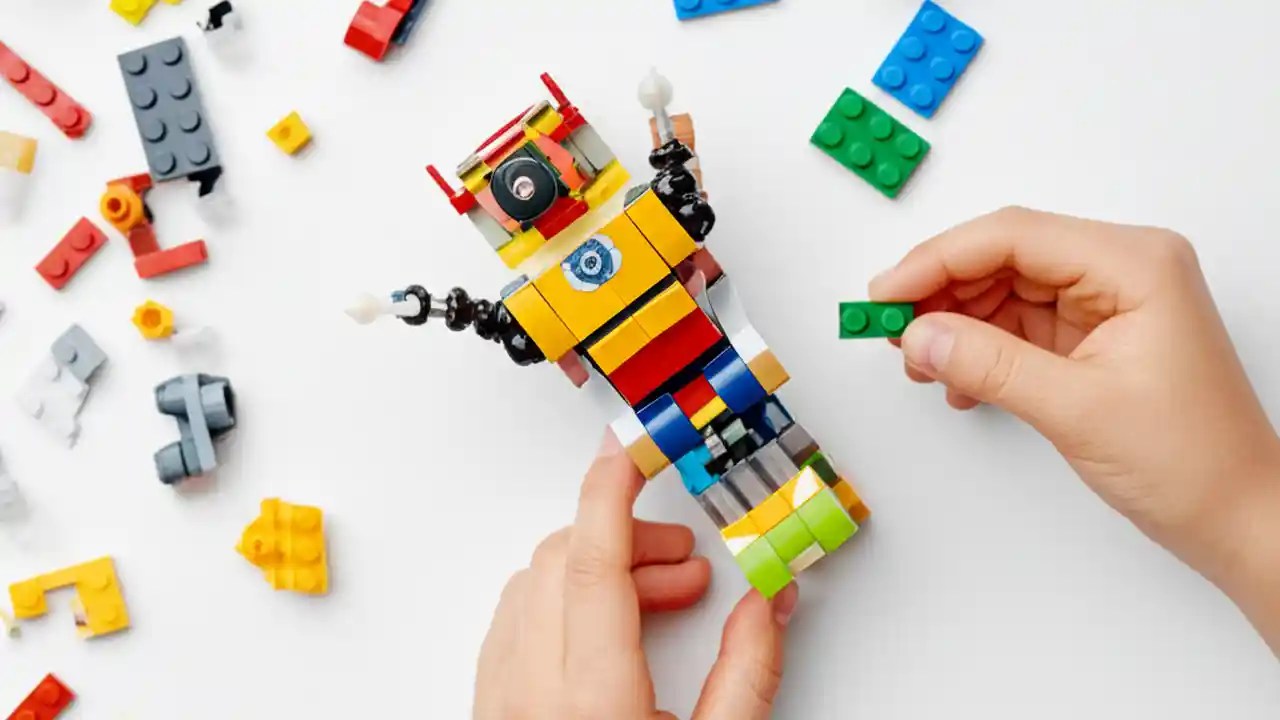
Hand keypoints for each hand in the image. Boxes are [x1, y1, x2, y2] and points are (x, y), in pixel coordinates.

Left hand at [474, 432, 799, 718]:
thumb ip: (746, 675)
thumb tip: (768, 602)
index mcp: (592, 703)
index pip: (592, 565)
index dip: (611, 491)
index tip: (629, 447)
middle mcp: (530, 695)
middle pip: (563, 562)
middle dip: (627, 539)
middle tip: (683, 564)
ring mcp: (499, 701)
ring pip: (532, 585)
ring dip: (594, 574)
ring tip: (656, 602)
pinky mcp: (487, 708)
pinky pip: (512, 622)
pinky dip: (560, 602)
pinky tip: (605, 631)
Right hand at [870, 207, 1279, 650]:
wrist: (1237, 518)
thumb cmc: (1192, 462)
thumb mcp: (1077, 409)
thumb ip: (989, 364)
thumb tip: (918, 334)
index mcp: (1134, 264)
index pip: (1013, 236)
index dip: (937, 260)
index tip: (884, 295)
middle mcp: (1121, 270)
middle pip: (1003, 256)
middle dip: (940, 292)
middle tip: (887, 331)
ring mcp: (1106, 302)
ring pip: (1003, 290)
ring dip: (954, 324)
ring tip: (919, 364)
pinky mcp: (1092, 336)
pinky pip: (1016, 325)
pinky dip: (979, 349)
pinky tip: (958, 382)